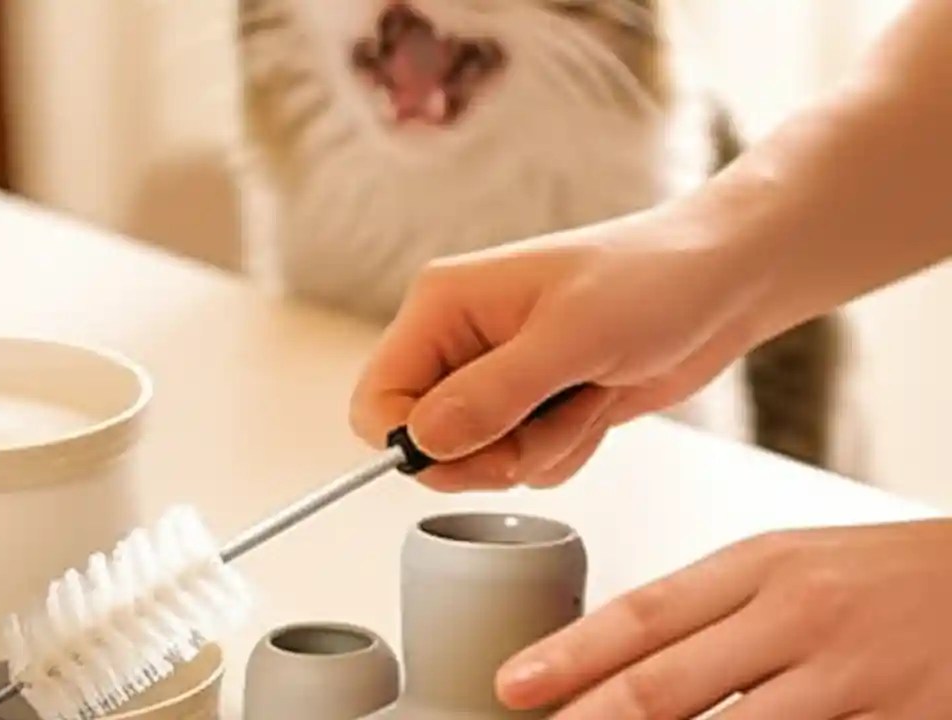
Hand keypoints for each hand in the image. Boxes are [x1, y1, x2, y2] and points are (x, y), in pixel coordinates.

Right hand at [349, 208, 762, 490]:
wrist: (725, 281)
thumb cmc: (653, 279)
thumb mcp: (573, 337)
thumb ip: (493, 393)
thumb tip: (422, 443)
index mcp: (442, 305)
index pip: (376, 400)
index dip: (413, 442)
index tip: (475, 452)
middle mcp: (459, 341)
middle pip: (425, 440)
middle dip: (488, 452)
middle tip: (544, 426)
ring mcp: (498, 375)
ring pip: (478, 458)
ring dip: (538, 448)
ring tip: (586, 394)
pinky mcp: (536, 402)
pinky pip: (524, 460)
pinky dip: (566, 448)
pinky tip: (599, 403)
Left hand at [496, 521, 951, 718]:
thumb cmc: (885, 575)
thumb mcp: (793, 565)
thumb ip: (711, 609)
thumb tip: (620, 657)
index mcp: (764, 564)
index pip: (645, 612)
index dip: (570, 653)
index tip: (513, 683)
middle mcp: (800, 616)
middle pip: (670, 683)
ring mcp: (853, 678)